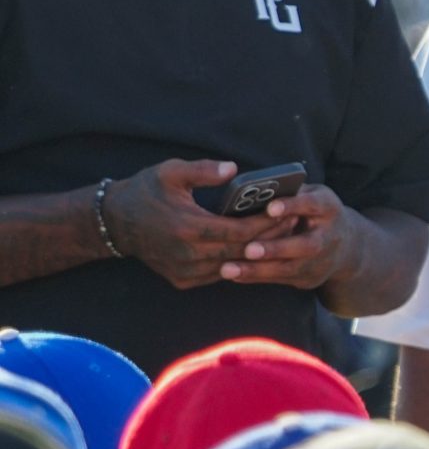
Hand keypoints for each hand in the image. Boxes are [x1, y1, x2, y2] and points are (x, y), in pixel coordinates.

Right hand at [101, 161, 293, 290]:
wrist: (116, 222)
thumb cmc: (146, 191)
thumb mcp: (171, 172)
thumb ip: (202, 170)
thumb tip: (233, 169)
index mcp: (188, 227)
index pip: (240, 231)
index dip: (266, 223)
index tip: (285, 211)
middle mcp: (188, 254)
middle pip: (242, 250)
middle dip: (270, 238)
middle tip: (292, 223)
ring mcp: (185, 271)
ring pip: (234, 266)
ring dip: (257, 253)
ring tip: (281, 235)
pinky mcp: (182, 280)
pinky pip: (220, 274)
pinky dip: (238, 263)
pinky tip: (254, 249)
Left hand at [220, 184, 360, 289]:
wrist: (347, 246)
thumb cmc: (315, 213)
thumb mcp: (310, 196)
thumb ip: (287, 193)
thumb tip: (250, 190)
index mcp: (328, 208)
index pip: (312, 205)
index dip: (292, 206)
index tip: (270, 208)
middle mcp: (329, 236)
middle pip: (306, 245)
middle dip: (276, 248)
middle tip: (249, 249)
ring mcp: (321, 261)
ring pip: (290, 268)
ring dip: (258, 269)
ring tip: (228, 269)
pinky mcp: (310, 278)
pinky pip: (281, 279)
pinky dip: (256, 277)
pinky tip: (234, 274)